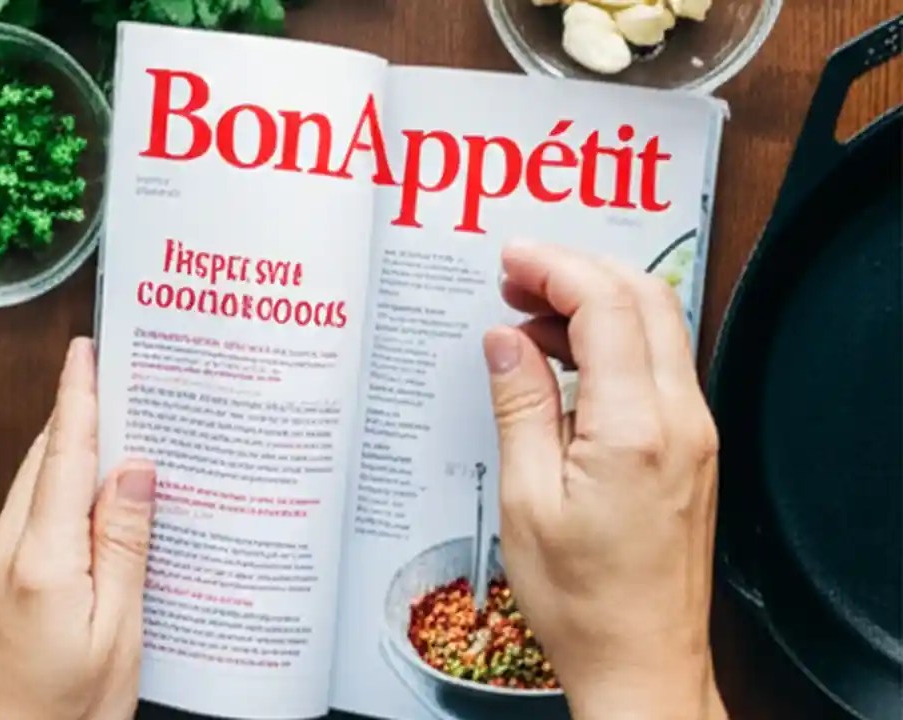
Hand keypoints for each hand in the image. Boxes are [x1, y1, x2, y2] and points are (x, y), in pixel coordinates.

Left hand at [0, 338, 156, 719]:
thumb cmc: (66, 716)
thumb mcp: (118, 634)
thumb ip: (124, 546)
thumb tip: (135, 469)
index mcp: (42, 559)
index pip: (65, 456)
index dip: (78, 398)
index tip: (86, 350)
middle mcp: (6, 553)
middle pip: (46, 462)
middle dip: (80, 413)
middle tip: (119, 374)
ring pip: (37, 489)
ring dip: (72, 452)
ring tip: (117, 424)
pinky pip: (33, 518)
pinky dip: (63, 492)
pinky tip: (94, 500)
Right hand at [483, 243, 724, 719]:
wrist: (642, 659)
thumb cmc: (583, 600)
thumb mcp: (527, 500)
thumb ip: (520, 404)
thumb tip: (505, 340)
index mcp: (635, 430)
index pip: (607, 306)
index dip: (555, 267)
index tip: (511, 260)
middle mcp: (681, 420)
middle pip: (645, 297)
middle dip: (576, 270)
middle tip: (515, 277)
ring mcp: (695, 432)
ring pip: (656, 326)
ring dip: (594, 303)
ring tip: (527, 321)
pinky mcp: (692, 447)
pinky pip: (657, 365)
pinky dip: (611, 342)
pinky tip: (563, 363)